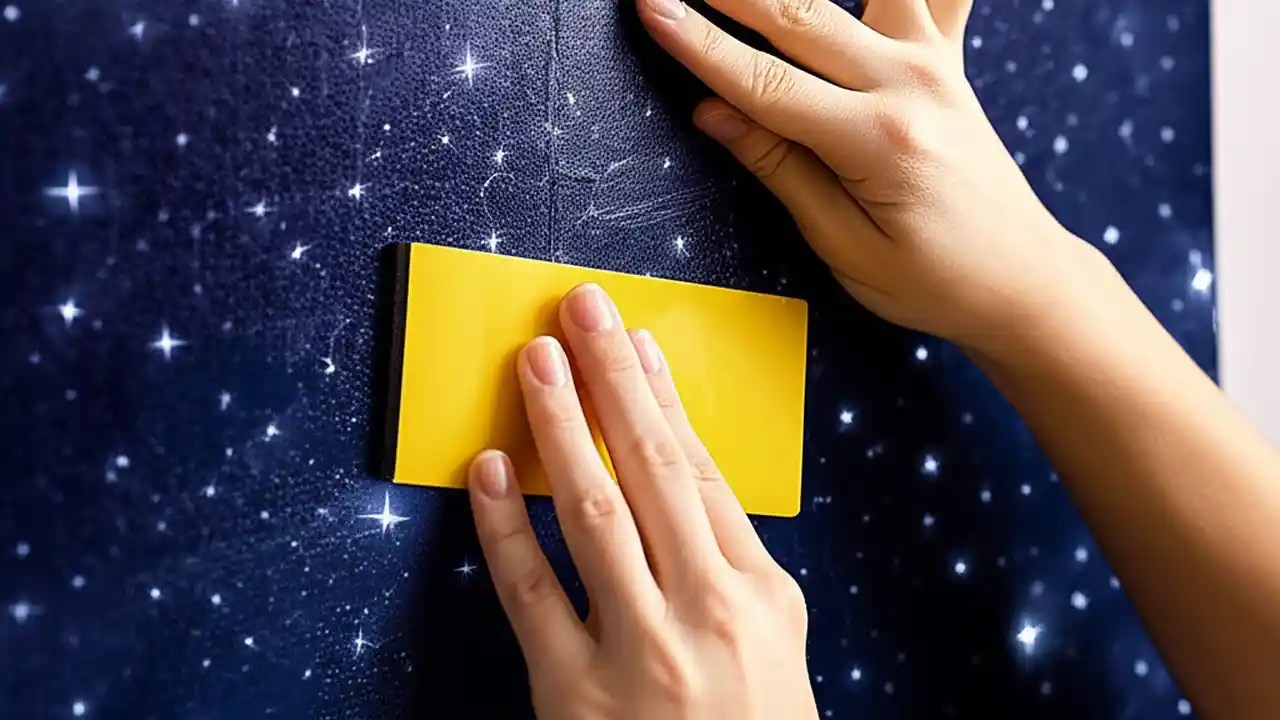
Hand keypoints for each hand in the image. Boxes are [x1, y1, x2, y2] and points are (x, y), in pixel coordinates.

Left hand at [467, 284, 817, 719]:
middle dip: (612, 379)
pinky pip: (531, 593)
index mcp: (759, 592)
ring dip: (560, 426)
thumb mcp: (773, 635)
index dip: (661, 396)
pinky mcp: (574, 694)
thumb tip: (681, 459)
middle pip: (650, 468)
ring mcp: (639, 653)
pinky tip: (489, 469)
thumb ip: (731, 550)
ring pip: (590, 511)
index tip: (633, 339)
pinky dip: (504, 527)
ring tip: (536, 361)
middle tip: (580, 309)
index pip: (699, 469)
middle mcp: (705, 612)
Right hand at [639, 0, 1108, 352]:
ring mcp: (935, 64)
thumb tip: (713, 111)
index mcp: (878, 141)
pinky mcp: (947, 61)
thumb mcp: (845, 246)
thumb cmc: (935, 280)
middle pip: (799, 15)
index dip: (699, 45)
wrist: (1024, 280)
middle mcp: (910, 86)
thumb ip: (780, 168)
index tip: (651, 9)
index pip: (764, 82)